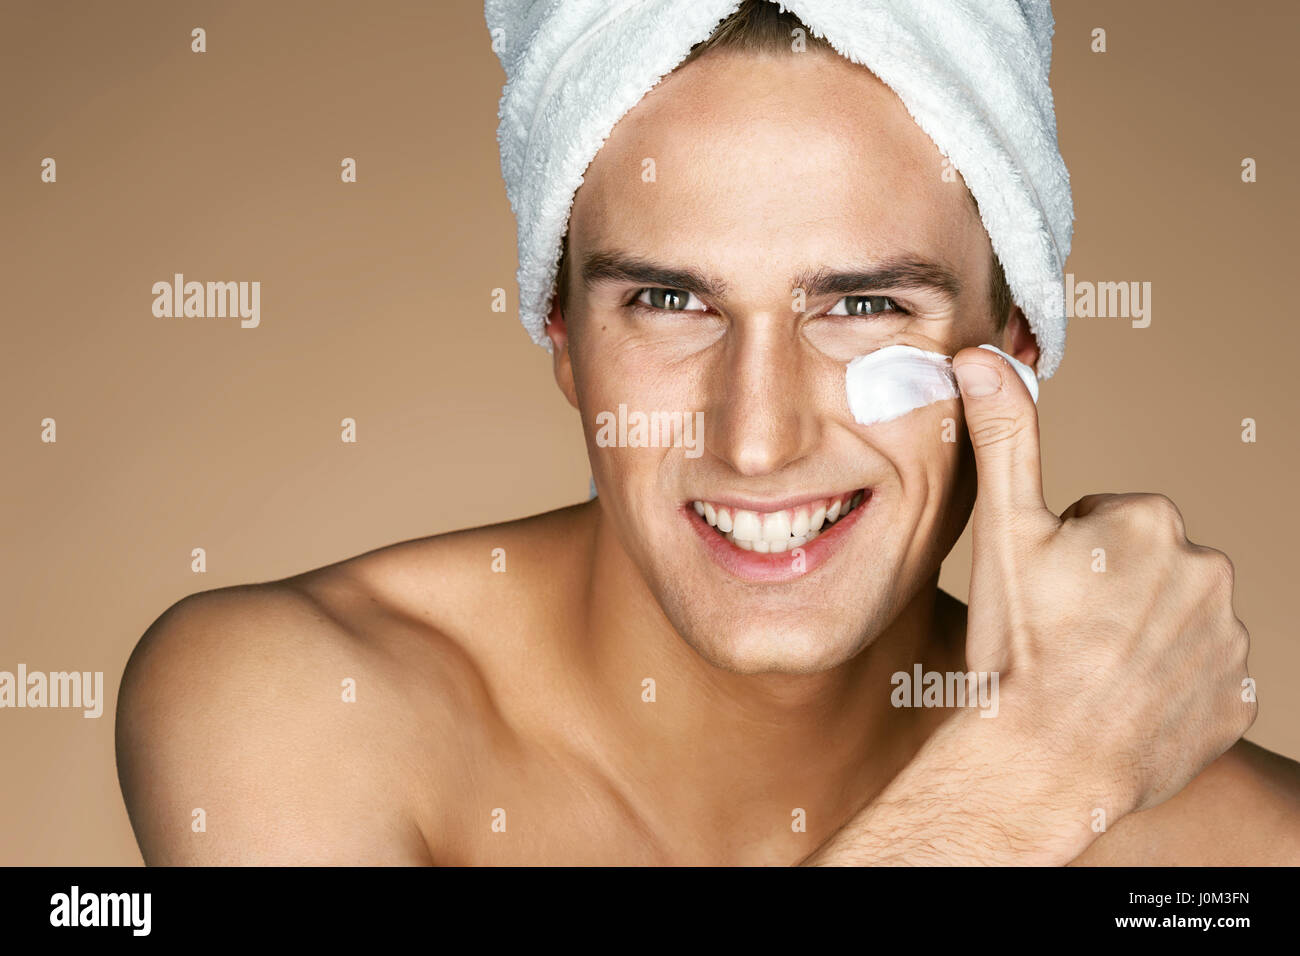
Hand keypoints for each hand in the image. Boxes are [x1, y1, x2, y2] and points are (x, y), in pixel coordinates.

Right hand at [952, 347, 1256, 824]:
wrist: (1044, 762)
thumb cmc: (1019, 647)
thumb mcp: (1002, 531)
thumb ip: (1004, 437)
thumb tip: (984, 357)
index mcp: (1150, 522)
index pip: (1106, 519)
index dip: (1063, 554)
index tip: (1042, 592)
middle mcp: (1207, 570)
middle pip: (1144, 566)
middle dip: (1107, 590)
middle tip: (1059, 632)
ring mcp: (1227, 640)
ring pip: (1173, 618)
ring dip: (1137, 636)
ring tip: (1086, 670)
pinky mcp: (1234, 698)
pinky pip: (1200, 675)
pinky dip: (1166, 684)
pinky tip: (1119, 700)